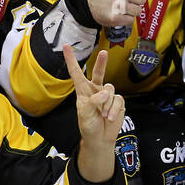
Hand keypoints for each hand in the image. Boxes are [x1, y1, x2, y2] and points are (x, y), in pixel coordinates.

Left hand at [66, 46, 124, 181]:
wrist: (101, 138)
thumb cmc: (88, 126)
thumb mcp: (85, 114)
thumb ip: (93, 101)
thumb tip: (106, 93)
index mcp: (83, 91)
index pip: (76, 73)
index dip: (71, 60)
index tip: (66, 46)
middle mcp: (95, 90)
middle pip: (98, 72)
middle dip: (101, 62)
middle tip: (104, 52)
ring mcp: (107, 96)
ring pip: (110, 90)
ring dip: (107, 105)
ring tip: (104, 116)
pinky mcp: (117, 102)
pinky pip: (117, 100)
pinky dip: (113, 110)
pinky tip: (110, 117)